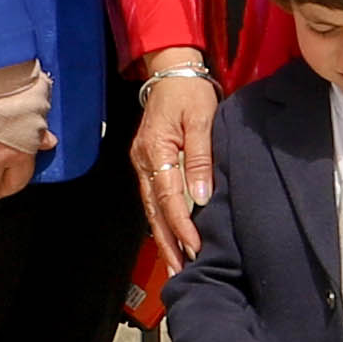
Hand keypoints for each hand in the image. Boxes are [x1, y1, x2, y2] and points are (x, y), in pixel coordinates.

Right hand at [134, 63, 220, 269]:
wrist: (171, 70)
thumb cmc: (189, 92)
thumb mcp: (201, 119)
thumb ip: (201, 158)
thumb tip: (200, 196)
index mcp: (155, 149)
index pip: (168, 196)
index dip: (182, 225)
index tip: (195, 247)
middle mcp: (142, 161)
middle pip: (154, 210)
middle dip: (167, 242)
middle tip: (180, 271)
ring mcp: (141, 163)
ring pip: (151, 208)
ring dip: (163, 237)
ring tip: (175, 264)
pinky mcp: (146, 163)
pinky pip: (153, 198)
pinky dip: (162, 220)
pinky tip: (170, 237)